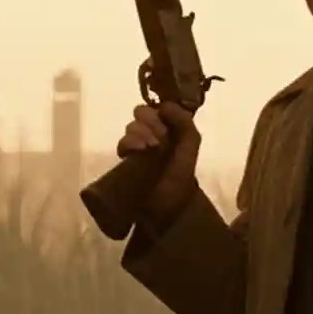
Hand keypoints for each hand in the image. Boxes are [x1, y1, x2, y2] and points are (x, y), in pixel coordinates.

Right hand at [116, 101, 201, 225]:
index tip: (164, 120)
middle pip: (143, 113)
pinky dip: (129, 143)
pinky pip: (122, 142)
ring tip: (149, 148)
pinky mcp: (125, 159)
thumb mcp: (190, 147)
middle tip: (157, 138)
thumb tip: (163, 105)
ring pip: (132, 126)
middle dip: (150, 122)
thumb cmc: (179, 177)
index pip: (160, 107)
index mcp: (171, 131)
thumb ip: (184, 122)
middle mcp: (154, 135)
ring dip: (140, 133)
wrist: (164, 208)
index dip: (160, 111)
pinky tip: (138, 151)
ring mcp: (138, 146)